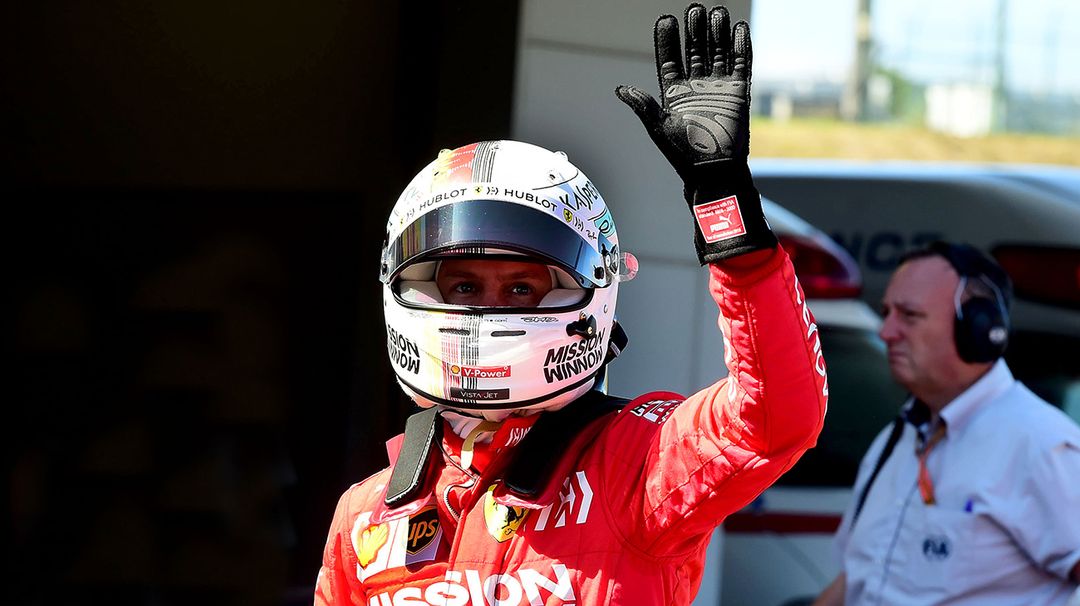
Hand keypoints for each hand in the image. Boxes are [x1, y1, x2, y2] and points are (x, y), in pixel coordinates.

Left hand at [617, 3, 775, 262]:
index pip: (669, 58)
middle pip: (694, 49)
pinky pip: (740, 64)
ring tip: (715, 13)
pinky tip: (737, 28)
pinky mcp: (738, 92)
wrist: (713, 172)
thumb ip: (644, 105)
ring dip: (716, 33)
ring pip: (717, 52)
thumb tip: (620, 89)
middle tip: (694, 10)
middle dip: (694, 30)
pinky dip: (740, 47)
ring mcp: (718, 87)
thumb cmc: (683, 155)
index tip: (666, 20)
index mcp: (673, 92)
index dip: (668, 39)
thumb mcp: (659, 128)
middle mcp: (695, 85)